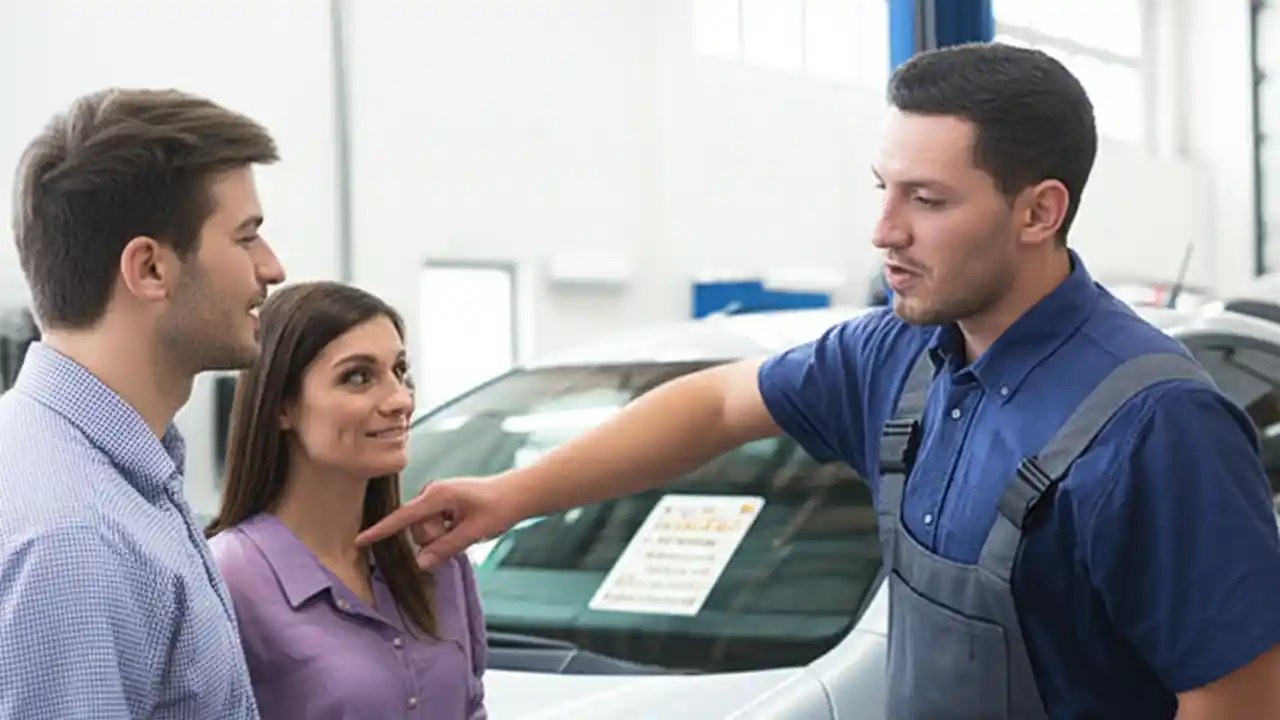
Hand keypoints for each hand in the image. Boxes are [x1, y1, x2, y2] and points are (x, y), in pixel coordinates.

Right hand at [356, 476, 516, 569]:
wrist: (517, 493)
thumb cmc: (498, 509)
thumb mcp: (474, 532)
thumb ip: (446, 548)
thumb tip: (420, 563)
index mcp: (437, 496)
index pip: (403, 517)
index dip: (381, 530)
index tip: (359, 540)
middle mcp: (432, 494)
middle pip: (417, 530)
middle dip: (435, 538)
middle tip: (463, 531)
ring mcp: (437, 498)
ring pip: (425, 531)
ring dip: (442, 536)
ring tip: (467, 527)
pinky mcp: (442, 503)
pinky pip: (434, 526)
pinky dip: (445, 531)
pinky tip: (464, 525)